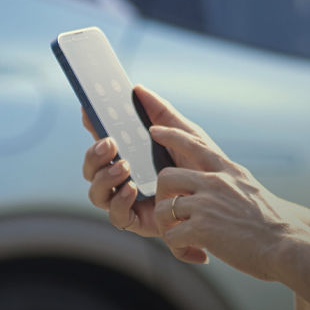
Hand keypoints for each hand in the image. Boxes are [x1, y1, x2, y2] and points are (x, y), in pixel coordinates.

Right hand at [81, 88, 208, 259]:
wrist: (221, 201)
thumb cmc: (201, 164)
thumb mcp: (184, 133)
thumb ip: (161, 112)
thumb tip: (137, 89)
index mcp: (131, 154)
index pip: (103, 141)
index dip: (92, 126)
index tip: (88, 110)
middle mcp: (123, 178)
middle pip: (92, 168)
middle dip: (93, 154)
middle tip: (109, 143)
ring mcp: (128, 200)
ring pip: (97, 192)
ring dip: (104, 177)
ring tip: (124, 166)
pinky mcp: (137, 221)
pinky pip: (116, 215)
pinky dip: (119, 201)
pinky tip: (132, 188)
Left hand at [140, 88, 297, 278]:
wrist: (287, 246)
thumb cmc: (275, 227)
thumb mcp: (253, 193)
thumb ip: (233, 188)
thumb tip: (217, 195)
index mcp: (230, 172)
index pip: (195, 144)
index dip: (172, 135)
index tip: (155, 130)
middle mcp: (216, 182)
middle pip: (167, 176)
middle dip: (162, 197)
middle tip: (172, 215)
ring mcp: (207, 203)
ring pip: (164, 209)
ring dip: (168, 229)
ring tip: (184, 242)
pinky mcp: (202, 228)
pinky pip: (172, 237)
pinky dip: (179, 250)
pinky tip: (197, 255)